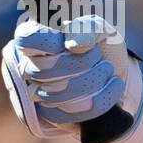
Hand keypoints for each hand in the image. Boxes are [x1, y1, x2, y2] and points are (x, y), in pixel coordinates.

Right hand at [1, 14, 142, 142]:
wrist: (116, 71)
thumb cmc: (100, 44)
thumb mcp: (100, 29)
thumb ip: (87, 28)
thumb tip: (73, 44)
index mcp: (33, 40)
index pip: (26, 40)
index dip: (51, 42)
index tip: (76, 42)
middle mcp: (29, 67)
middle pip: (43, 71)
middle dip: (81, 62)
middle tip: (98, 55)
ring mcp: (39, 93)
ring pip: (58, 95)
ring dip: (93, 80)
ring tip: (108, 68)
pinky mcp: (54, 114)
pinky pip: (75, 114)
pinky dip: (103, 97)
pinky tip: (115, 84)